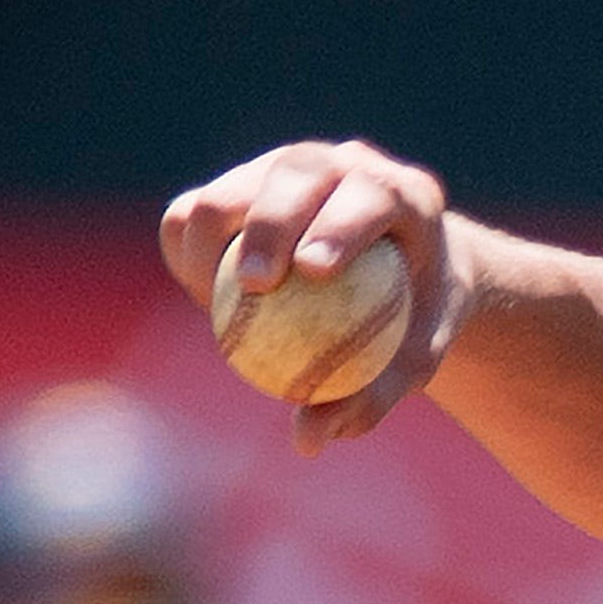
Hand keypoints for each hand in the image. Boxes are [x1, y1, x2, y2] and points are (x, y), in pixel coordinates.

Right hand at [158, 140, 471, 447]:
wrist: (406, 278)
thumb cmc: (414, 327)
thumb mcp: (411, 367)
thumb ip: (372, 397)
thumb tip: (308, 439)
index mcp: (403, 194)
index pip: (367, 196)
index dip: (338, 227)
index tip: (313, 273)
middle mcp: (346, 164)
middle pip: (293, 176)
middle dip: (267, 225)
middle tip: (251, 286)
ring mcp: (292, 166)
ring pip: (232, 189)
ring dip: (210, 243)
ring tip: (208, 301)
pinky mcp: (245, 182)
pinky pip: (197, 212)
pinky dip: (188, 250)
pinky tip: (198, 296)